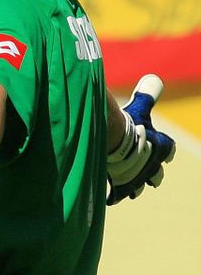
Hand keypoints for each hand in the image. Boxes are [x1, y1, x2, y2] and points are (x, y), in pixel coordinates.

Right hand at [108, 75, 174, 204]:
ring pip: (138, 187)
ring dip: (133, 185)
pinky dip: (112, 195)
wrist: (112, 144)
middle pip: (156, 175)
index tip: (164, 151)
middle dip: (153, 174)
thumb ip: (147, 95)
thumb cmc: (129, 126)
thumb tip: (155, 78)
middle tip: (147, 173)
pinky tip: (107, 196)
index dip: (166, 150)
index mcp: (160, 148)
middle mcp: (151, 166)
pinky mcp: (119, 186)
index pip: (168, 150)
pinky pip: (115, 194)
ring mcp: (135, 178)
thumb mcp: (139, 108)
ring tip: (126, 184)